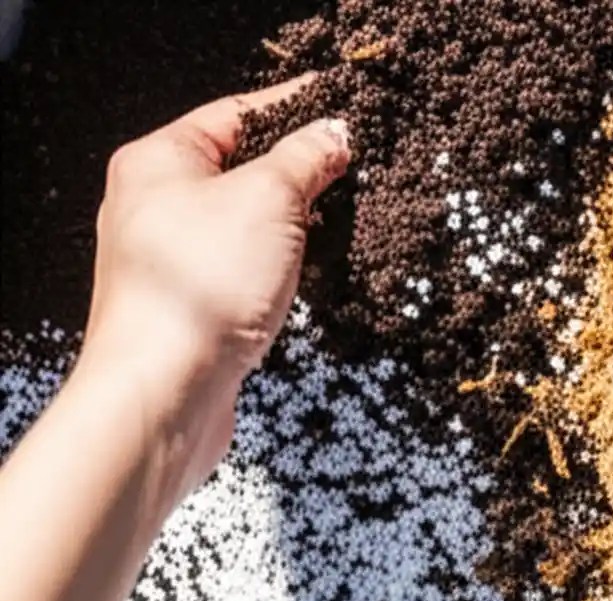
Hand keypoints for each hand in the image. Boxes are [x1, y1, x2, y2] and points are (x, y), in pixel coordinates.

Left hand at [85, 75, 349, 504]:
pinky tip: (315, 264)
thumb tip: (335, 132)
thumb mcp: (269, 200)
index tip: (342, 100)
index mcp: (160, 160)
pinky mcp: (195, 302)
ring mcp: (175, 256)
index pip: (237, 113)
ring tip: (346, 207)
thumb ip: (305, 158)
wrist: (166, 389)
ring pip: (247, 218)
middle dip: (300, 163)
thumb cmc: (203, 286)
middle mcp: (157, 203)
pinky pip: (246, 263)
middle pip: (242, 165)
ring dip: (295, 216)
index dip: (294, 105)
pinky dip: (282, 258)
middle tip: (355, 157)